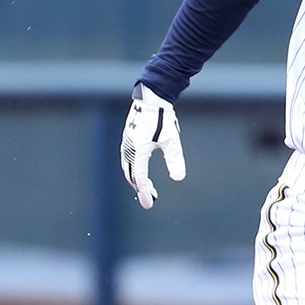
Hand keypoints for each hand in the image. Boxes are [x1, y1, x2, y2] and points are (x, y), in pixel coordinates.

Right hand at [120, 83, 184, 209]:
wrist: (151, 99)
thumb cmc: (162, 119)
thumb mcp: (172, 140)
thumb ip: (175, 159)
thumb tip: (178, 178)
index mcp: (137, 151)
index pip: (139, 178)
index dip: (144, 193)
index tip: (149, 204)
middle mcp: (128, 149)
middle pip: (131, 176)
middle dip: (140, 189)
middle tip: (151, 199)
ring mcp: (126, 144)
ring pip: (128, 169)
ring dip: (137, 180)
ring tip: (150, 189)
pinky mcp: (128, 140)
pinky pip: (128, 161)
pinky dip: (134, 171)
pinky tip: (144, 174)